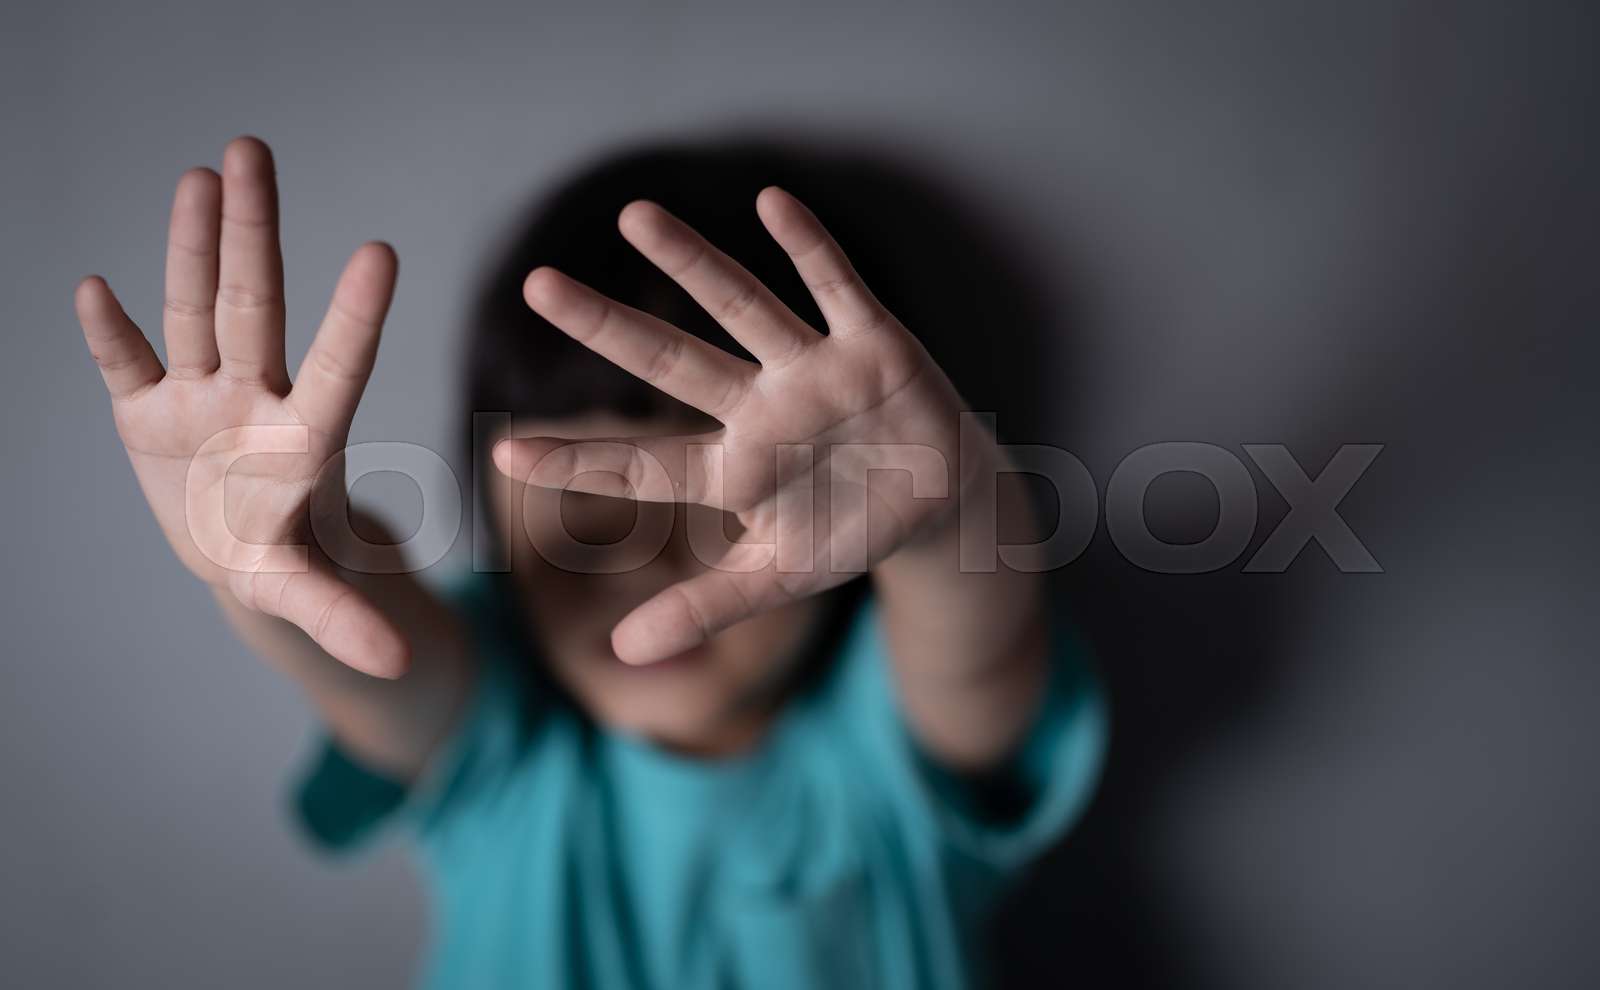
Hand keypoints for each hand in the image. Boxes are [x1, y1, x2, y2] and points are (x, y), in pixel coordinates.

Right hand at [75, 137, 405, 677]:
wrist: (234, 547)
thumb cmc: (281, 557)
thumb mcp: (303, 589)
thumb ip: (342, 615)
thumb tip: (396, 665)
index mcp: (303, 436)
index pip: (335, 365)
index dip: (353, 317)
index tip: (381, 252)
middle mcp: (254, 397)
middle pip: (251, 304)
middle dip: (251, 232)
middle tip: (253, 150)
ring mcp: (199, 396)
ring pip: (193, 309)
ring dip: (189, 245)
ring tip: (203, 174)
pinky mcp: (145, 410)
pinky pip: (124, 363)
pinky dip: (108, 333)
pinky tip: (93, 288)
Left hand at [494, 188, 998, 664]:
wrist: (942, 501)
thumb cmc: (850, 533)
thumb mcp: (778, 579)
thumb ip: (704, 610)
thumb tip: (619, 655)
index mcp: (733, 468)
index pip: (642, 463)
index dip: (579, 457)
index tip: (504, 449)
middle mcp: (760, 407)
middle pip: (670, 364)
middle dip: (607, 329)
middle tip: (536, 286)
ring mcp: (812, 371)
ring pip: (741, 308)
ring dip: (691, 263)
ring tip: (632, 216)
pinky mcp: (872, 344)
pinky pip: (837, 289)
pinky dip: (809, 249)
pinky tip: (772, 203)